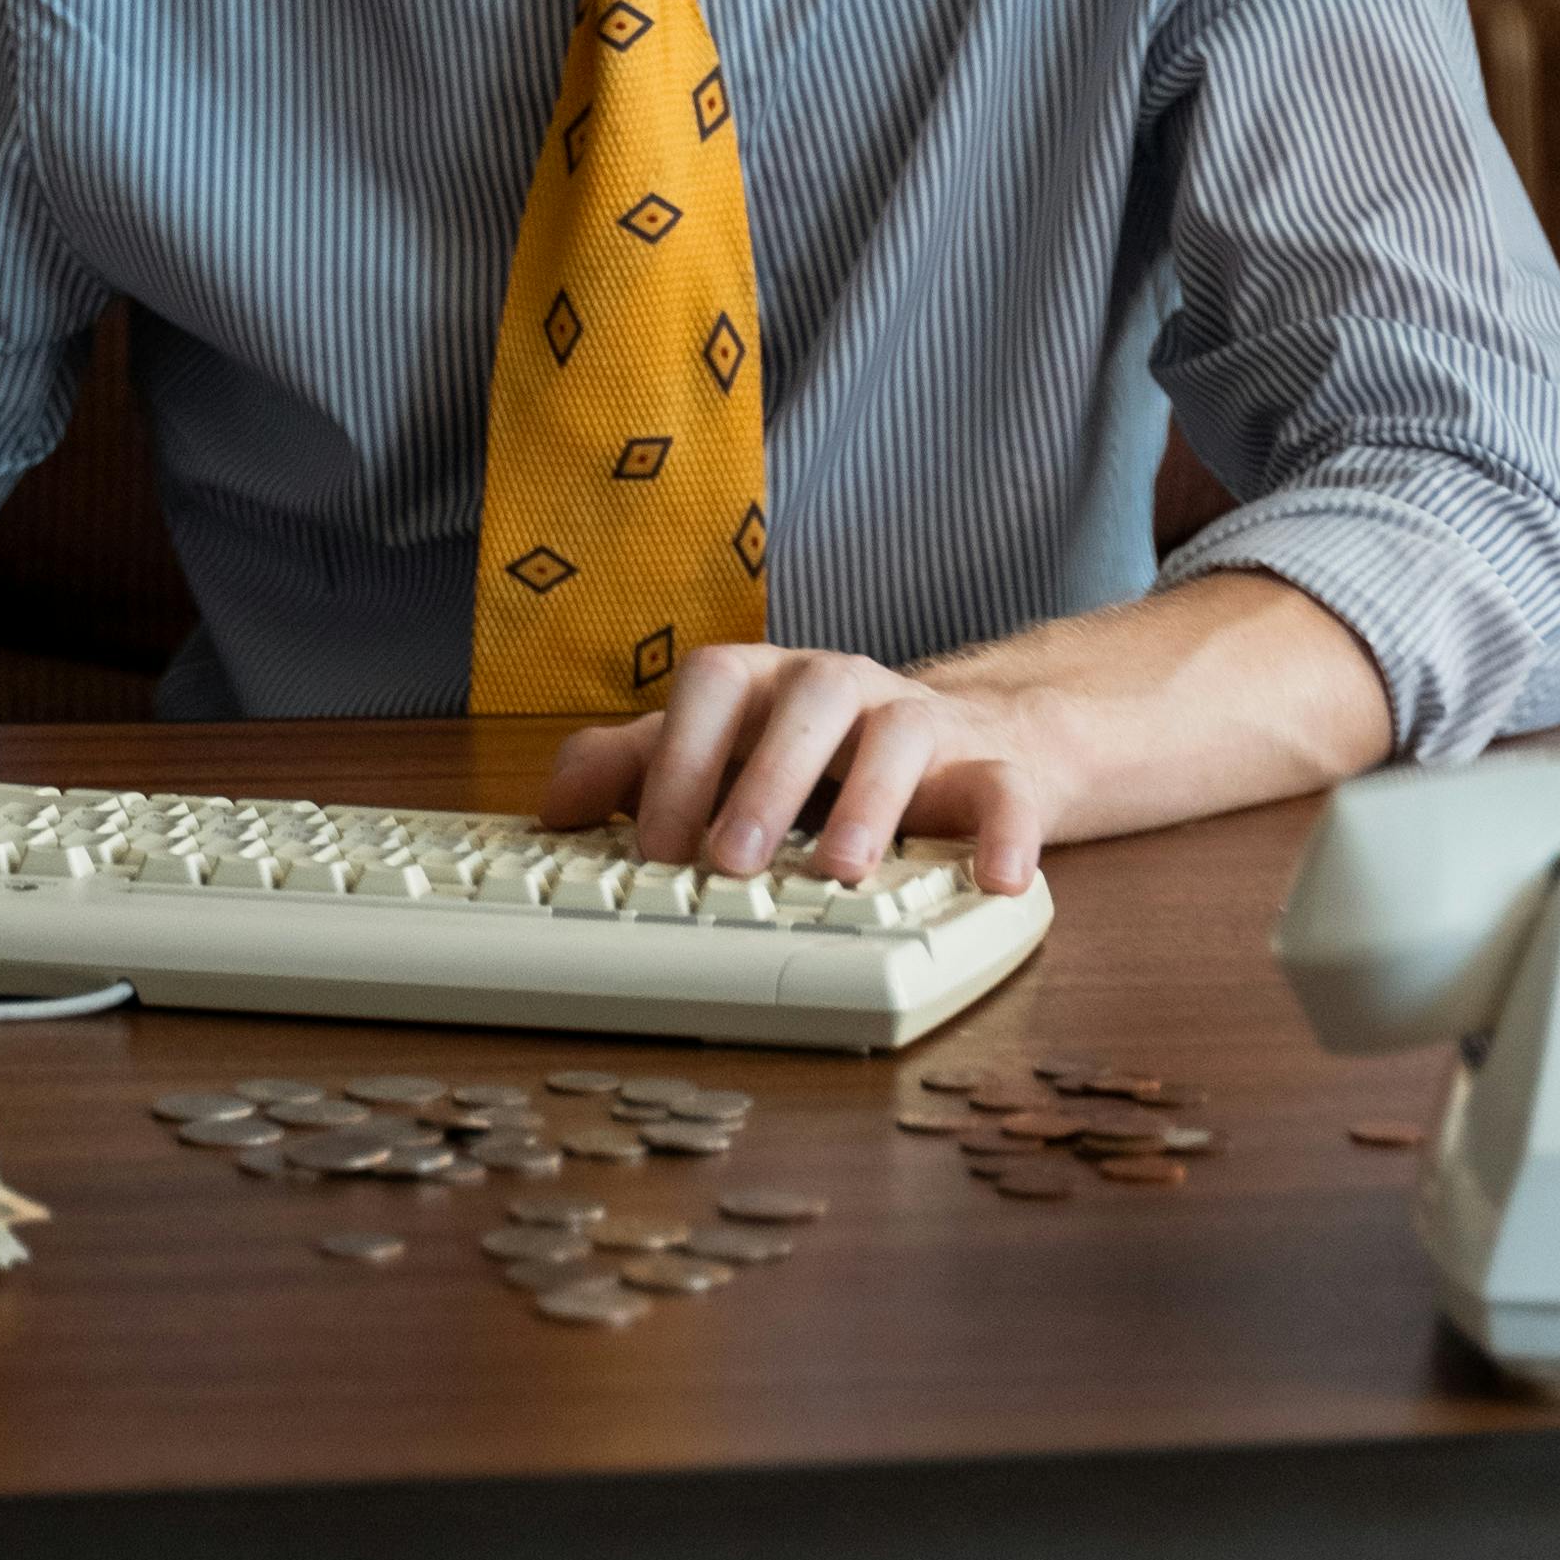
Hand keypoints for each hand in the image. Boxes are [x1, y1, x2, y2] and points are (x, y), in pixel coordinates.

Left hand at [543, 642, 1057, 894]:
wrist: (956, 745)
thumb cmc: (816, 759)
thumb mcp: (717, 758)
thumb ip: (632, 770)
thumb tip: (553, 810)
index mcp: (768, 680)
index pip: (715, 683)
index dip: (680, 757)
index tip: (654, 847)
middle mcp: (841, 685)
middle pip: (805, 699)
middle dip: (763, 779)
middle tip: (731, 860)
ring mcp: (920, 721)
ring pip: (900, 731)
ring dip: (868, 802)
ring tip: (841, 872)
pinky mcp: (993, 767)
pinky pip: (1007, 789)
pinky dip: (1005, 832)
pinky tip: (996, 879)